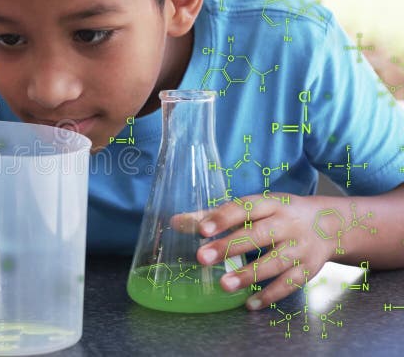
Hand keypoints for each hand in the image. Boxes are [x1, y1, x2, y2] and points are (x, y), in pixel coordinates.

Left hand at [193, 193, 340, 309]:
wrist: (331, 224)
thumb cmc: (278, 215)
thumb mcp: (252, 209)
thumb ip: (214, 216)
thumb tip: (175, 222)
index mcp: (270, 204)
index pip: (245, 208)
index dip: (223, 218)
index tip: (202, 229)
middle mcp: (287, 224)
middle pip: (257, 235)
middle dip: (229, 247)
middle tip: (202, 258)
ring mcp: (300, 247)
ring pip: (274, 262)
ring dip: (248, 274)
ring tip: (223, 285)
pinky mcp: (308, 269)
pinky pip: (289, 284)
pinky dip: (270, 295)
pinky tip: (249, 304)